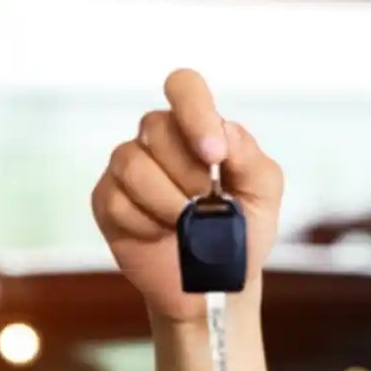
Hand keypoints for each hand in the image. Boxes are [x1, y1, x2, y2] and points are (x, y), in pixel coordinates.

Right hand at [92, 69, 282, 324]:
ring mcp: (128, 167)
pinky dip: (149, 224)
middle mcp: (159, 140)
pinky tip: (162, 234)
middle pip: (155, 126)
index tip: (213, 155)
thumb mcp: (263, 194)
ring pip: (133, 164)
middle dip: (188, 173)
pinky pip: (118, 201)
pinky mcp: (107, 200)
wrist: (217, 284)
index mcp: (199, 128)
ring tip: (187, 223)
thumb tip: (222, 132)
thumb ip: (249, 157)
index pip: (184, 87)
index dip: (195, 113)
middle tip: (206, 202)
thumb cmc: (243, 232)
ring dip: (168, 202)